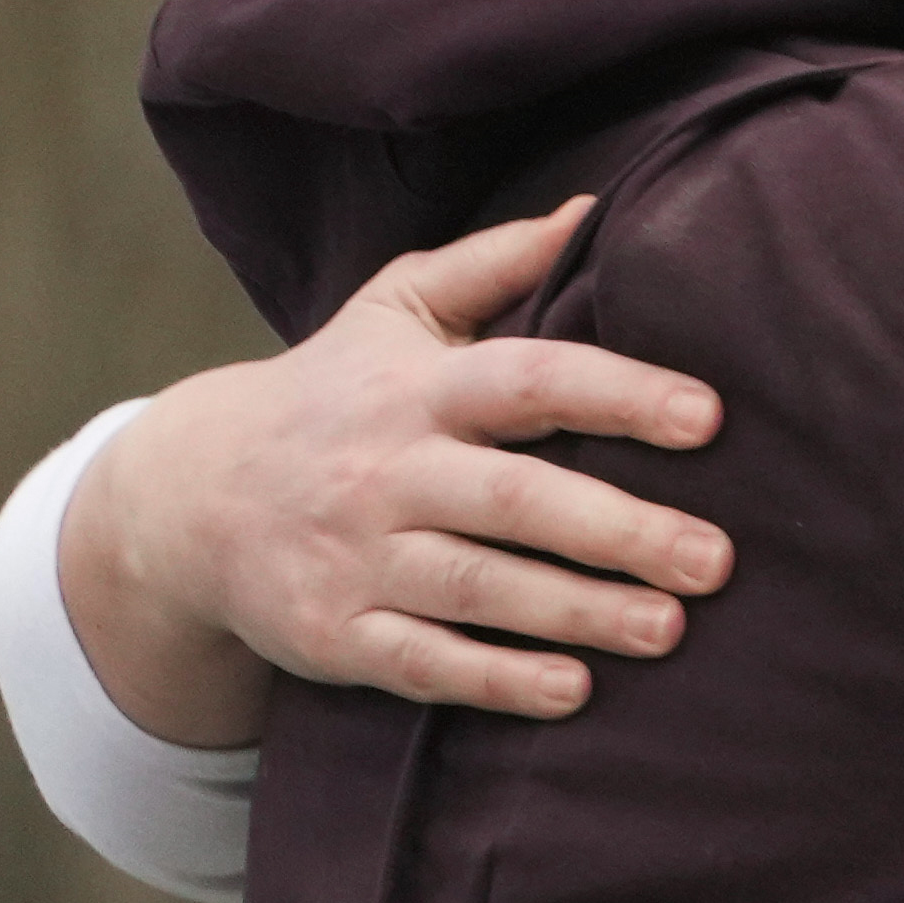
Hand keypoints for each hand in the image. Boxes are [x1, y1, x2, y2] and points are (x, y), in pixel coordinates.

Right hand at [56, 202, 732, 738]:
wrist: (187, 496)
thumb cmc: (331, 394)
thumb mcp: (393, 310)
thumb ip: (494, 263)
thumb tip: (596, 210)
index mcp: (417, 387)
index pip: (530, 379)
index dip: (619, 395)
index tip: (707, 418)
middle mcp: (386, 470)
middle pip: (513, 498)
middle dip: (618, 529)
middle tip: (715, 559)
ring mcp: (354, 555)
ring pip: (476, 586)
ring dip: (575, 612)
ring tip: (670, 629)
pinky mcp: (332, 631)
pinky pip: (419, 660)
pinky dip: (493, 679)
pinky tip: (569, 692)